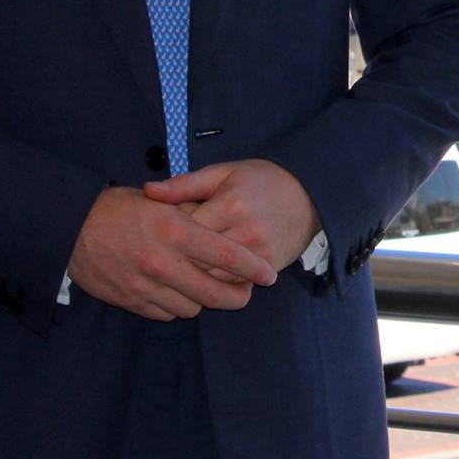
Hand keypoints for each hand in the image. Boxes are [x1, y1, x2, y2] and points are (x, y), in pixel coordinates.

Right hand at [67, 187, 278, 321]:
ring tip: (207, 287)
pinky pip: (166, 314)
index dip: (253, 268)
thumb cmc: (119, 208)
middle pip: (215, 292)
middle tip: (247, 292)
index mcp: (175, 231)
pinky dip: (176, 305)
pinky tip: (176, 291)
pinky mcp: (131, 301)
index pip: (227, 255)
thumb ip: (192, 214)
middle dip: (238, 296)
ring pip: (193, 307)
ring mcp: (146, 286)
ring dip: (203, 299)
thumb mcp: (159, 200)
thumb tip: (224, 224)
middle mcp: (163, 262)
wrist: (69, 229)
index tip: (269, 275)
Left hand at [143, 159, 322, 273]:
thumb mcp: (223, 173)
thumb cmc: (262, 180)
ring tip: (183, 267)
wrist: (309, 194)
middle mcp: (244, 233)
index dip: (167, 234)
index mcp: (229, 205)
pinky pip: (234, 285)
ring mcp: (258, 254)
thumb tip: (148, 191)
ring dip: (194, 276)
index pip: (184, 231)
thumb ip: (185, 184)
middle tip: (165, 255)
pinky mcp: (268, 268)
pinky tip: (208, 275)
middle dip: (177, 259)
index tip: (159, 232)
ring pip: (212, 278)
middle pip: (195, 260)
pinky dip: (217, 283)